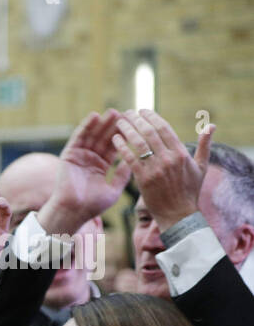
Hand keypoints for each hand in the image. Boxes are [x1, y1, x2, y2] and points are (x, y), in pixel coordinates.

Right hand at [38, 110, 131, 235]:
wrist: (73, 211)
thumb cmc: (92, 206)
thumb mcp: (114, 190)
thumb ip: (123, 175)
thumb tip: (135, 161)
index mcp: (100, 167)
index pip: (114, 147)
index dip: (124, 136)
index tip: (135, 125)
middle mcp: (90, 160)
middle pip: (104, 139)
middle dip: (115, 126)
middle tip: (127, 113)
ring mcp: (79, 156)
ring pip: (93, 135)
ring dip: (102, 123)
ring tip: (113, 111)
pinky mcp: (69, 155)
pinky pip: (78, 137)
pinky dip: (86, 126)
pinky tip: (94, 116)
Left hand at [112, 109, 209, 233]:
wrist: (178, 214)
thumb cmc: (189, 190)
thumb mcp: (201, 166)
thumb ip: (204, 145)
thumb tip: (211, 125)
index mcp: (181, 153)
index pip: (164, 128)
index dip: (152, 117)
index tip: (142, 110)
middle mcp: (168, 159)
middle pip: (149, 132)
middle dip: (136, 120)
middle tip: (127, 113)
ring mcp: (155, 169)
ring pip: (138, 143)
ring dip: (127, 130)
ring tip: (119, 122)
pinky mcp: (143, 180)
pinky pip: (130, 159)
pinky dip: (122, 147)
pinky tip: (115, 139)